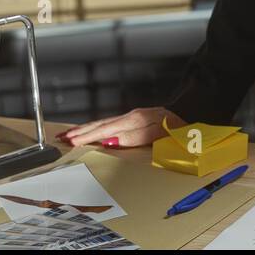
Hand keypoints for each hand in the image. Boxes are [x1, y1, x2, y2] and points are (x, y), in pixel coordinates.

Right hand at [59, 107, 185, 148]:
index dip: (87, 137)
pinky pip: (110, 123)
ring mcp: (132, 116)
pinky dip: (96, 127)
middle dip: (80, 132)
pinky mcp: (134, 119)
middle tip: (62, 139)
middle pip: (101, 125)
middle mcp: (131, 116)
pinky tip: (89, 130)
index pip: (105, 130)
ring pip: (103, 123)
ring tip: (68, 134)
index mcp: (135, 119)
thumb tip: (110, 141)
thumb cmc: (178, 127)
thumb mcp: (158, 134)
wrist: (192, 113)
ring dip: (84, 129)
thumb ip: (134, 137)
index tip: (71, 142)